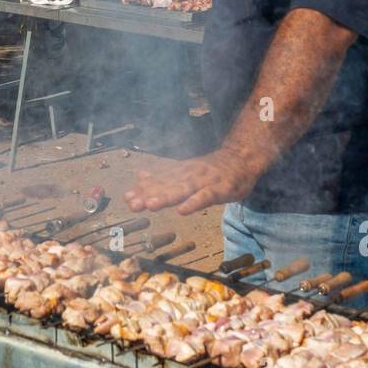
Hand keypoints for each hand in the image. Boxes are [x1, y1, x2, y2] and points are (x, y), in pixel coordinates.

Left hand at [124, 149, 257, 215]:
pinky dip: (194, 202)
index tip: (126, 198)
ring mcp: (204, 181)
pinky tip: (182, 210)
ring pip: (183, 189)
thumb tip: (140, 176)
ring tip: (151, 205)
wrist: (241, 157)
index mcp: (180, 172)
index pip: (159, 182)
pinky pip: (205, 196)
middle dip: (149, 195)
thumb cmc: (212, 169)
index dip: (143, 190)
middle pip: (167, 186)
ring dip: (166, 197)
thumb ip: (164, 176)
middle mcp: (188, 175)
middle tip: (132, 203)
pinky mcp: (220, 188)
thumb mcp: (186, 170)